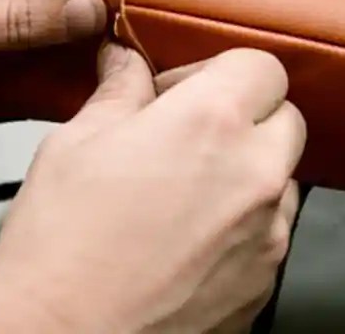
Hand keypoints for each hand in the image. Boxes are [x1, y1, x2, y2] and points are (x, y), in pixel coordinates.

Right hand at [0, 46, 305, 333]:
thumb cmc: (60, 245)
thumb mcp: (75, 142)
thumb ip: (118, 91)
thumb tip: (125, 61)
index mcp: (211, 121)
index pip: (261, 65)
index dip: (219, 72)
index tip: (180, 93)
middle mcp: (255, 174)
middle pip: (285, 118)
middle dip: (243, 119)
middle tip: (187, 137)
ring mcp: (267, 234)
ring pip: (281, 179)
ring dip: (246, 175)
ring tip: (183, 195)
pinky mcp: (264, 283)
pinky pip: (270, 235)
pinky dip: (241, 228)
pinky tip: (186, 240)